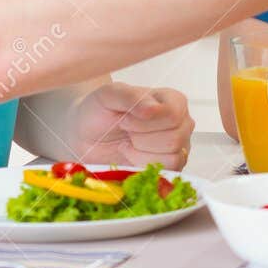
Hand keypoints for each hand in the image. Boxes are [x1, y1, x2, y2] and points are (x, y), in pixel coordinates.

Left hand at [69, 83, 192, 169]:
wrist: (86, 134)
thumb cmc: (100, 110)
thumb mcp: (109, 95)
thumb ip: (131, 96)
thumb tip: (153, 109)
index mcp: (173, 100)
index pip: (173, 115)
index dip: (146, 122)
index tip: (124, 119)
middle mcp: (181, 122)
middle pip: (175, 139)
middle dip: (141, 138)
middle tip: (125, 131)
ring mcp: (179, 146)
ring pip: (173, 158)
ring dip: (141, 153)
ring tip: (128, 142)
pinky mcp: (170, 167)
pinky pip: (167, 173)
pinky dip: (143, 165)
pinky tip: (131, 154)